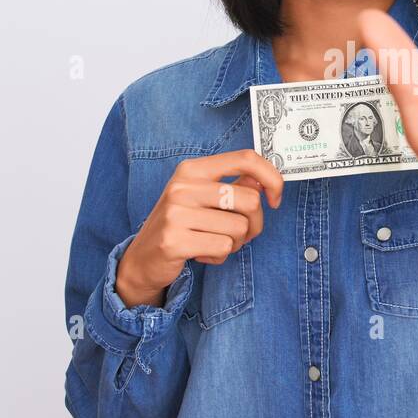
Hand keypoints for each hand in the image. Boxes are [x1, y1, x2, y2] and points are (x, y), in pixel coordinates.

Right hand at [116, 149, 283, 306]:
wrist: (142, 258)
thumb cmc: (180, 224)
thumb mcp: (202, 198)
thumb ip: (233, 187)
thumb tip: (264, 184)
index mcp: (192, 169)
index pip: (245, 159)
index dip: (271, 177)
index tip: (275, 198)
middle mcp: (183, 186)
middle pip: (250, 200)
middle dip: (255, 223)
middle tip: (241, 234)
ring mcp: (176, 213)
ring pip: (239, 228)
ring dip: (234, 243)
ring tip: (212, 242)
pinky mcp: (174, 240)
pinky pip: (222, 248)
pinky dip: (219, 256)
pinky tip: (201, 253)